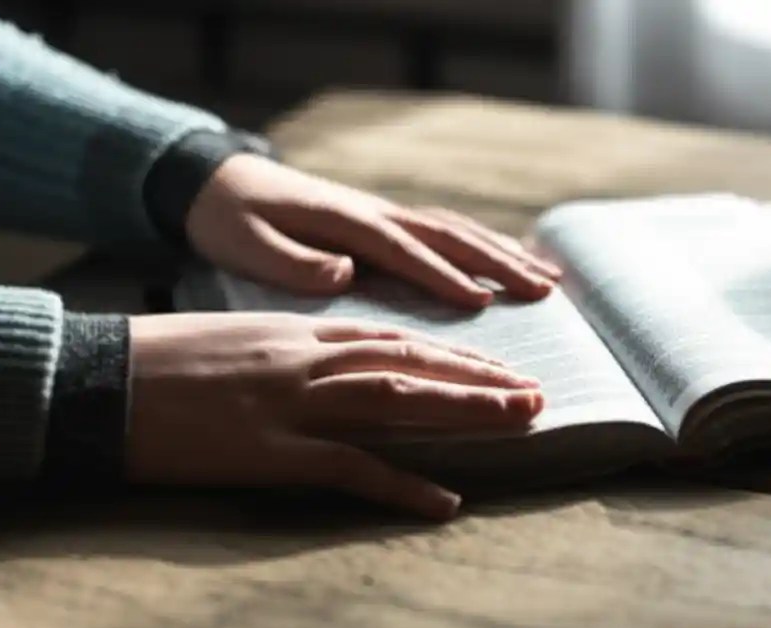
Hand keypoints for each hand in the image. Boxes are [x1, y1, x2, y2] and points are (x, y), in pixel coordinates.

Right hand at [127, 313, 544, 519]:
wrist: (101, 381)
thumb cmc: (169, 362)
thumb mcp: (247, 337)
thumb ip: (303, 348)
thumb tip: (351, 362)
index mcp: (303, 331)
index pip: (398, 339)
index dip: (456, 354)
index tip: (503, 367)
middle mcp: (310, 360)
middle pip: (413, 363)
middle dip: (481, 377)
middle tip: (539, 394)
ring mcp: (293, 404)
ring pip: (397, 402)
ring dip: (465, 411)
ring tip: (522, 421)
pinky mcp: (270, 451)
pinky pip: (349, 469)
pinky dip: (400, 485)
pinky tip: (444, 502)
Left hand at [185, 154, 561, 307]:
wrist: (219, 182)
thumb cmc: (230, 221)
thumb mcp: (244, 243)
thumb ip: (292, 261)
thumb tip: (345, 271)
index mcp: (345, 222)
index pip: (403, 250)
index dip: (442, 275)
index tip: (481, 302)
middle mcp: (377, 213)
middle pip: (449, 236)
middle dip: (500, 263)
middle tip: (544, 292)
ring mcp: (387, 214)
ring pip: (458, 231)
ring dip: (506, 254)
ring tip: (551, 280)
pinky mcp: (389, 223)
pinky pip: (447, 232)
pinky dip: (486, 245)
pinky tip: (515, 261)